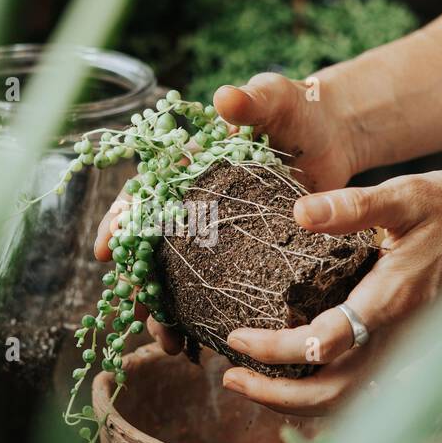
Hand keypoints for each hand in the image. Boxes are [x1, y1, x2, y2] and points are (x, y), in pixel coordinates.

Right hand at [94, 73, 365, 352]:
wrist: (334, 139)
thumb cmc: (300, 113)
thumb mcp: (277, 100)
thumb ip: (253, 99)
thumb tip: (224, 96)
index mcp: (186, 166)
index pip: (142, 194)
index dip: (120, 221)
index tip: (106, 249)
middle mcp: (191, 203)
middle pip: (152, 247)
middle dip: (140, 284)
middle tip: (140, 314)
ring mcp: (215, 234)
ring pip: (177, 276)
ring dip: (167, 312)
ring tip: (170, 345)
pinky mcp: (242, 255)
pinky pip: (212, 290)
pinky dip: (202, 318)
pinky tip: (200, 347)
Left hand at [222, 171, 441, 414]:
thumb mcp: (407, 194)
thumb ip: (354, 207)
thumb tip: (301, 212)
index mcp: (391, 302)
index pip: (321, 345)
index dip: (273, 350)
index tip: (235, 338)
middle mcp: (399, 340)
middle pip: (331, 395)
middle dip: (276, 396)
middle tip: (231, 379)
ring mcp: (408, 354)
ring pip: (348, 403)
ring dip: (296, 403)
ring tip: (253, 385)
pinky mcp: (410, 356)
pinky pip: (362, 393)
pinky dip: (324, 397)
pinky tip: (296, 378)